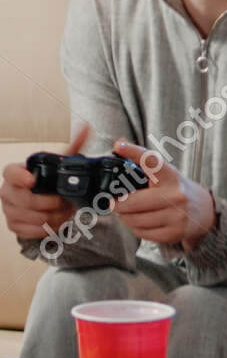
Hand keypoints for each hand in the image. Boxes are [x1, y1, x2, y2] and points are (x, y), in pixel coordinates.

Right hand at [0, 122, 89, 239]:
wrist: (42, 204)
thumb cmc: (48, 182)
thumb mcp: (60, 165)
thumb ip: (73, 147)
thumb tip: (87, 127)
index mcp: (15, 173)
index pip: (10, 173)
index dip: (20, 177)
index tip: (33, 180)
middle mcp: (8, 191)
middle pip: (25, 200)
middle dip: (50, 203)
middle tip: (66, 202)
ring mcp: (9, 210)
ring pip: (32, 217)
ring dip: (53, 216)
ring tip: (65, 210)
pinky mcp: (14, 226)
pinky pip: (32, 230)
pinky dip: (48, 227)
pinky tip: (57, 220)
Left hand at [110, 139, 215, 250]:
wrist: (204, 210)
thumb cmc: (178, 189)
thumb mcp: (167, 173)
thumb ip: (144, 162)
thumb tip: (119, 144)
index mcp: (171, 175)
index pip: (151, 160)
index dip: (133, 152)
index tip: (119, 146)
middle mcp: (176, 194)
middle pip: (134, 202)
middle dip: (117, 205)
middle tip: (112, 203)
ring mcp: (176, 215)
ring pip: (136, 220)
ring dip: (125, 218)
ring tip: (125, 213)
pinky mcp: (174, 233)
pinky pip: (143, 233)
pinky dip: (135, 229)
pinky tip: (138, 223)